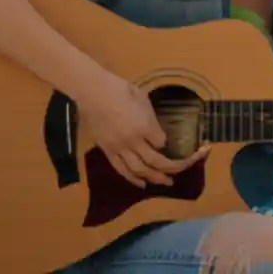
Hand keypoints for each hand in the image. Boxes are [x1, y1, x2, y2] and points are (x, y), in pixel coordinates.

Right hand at [76, 71, 208, 187]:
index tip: (170, 144)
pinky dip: (132, 179)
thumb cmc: (119, 89)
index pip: (162, 143)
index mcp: (144, 126)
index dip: (168, 145)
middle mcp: (133, 141)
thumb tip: (155, 130)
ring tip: (167, 182)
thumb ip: (150, 118)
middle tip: (180, 172)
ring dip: (155, 178)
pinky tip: (142, 184)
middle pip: (156, 161)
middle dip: (171, 168)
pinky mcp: (107, 152)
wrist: (92, 92)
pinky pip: (121, 170)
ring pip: (139, 170)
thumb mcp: (142, 99)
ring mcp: (119, 148)